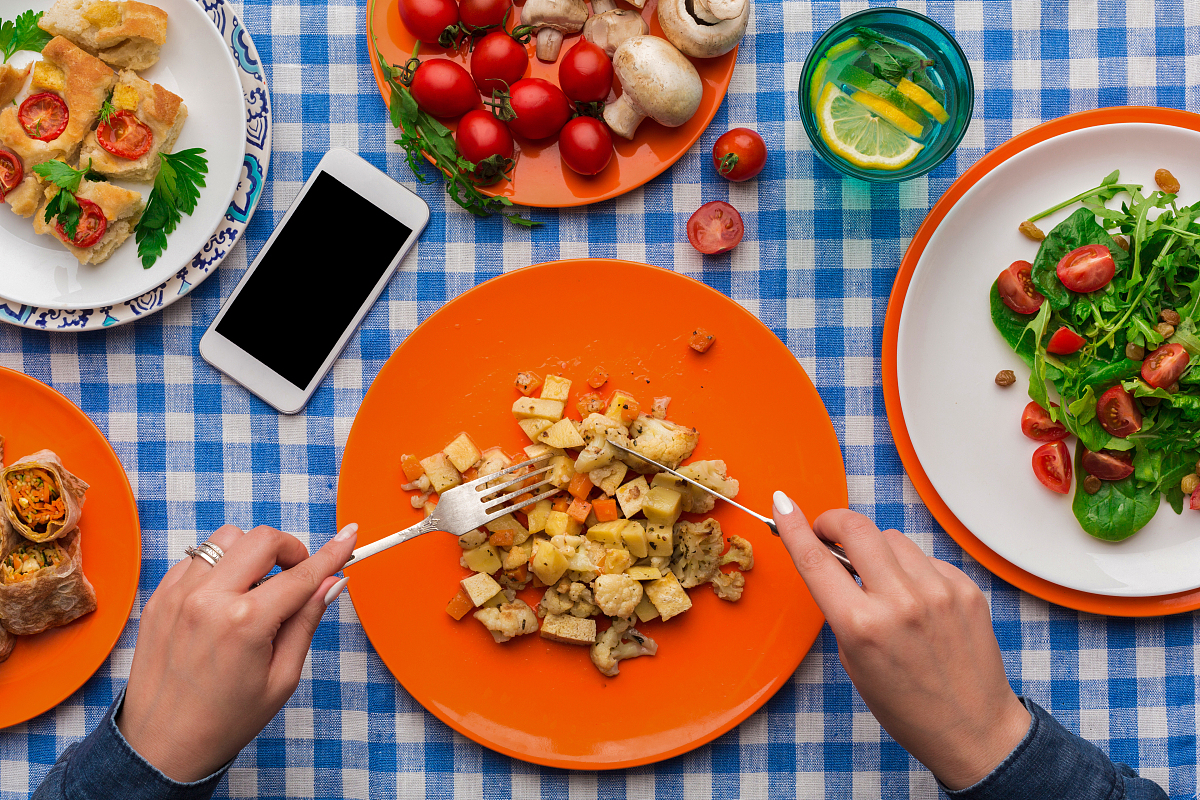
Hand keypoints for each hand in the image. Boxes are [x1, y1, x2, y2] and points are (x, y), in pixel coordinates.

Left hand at [117, 523, 357, 781]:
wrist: (162, 745)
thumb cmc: (225, 719)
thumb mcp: (281, 677)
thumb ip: (306, 621)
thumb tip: (331, 581)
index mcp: (244, 623)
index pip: (301, 574)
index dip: (331, 553)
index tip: (348, 537)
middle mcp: (207, 599)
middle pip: (261, 539)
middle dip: (289, 549)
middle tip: (297, 575)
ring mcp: (177, 594)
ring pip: (227, 538)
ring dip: (251, 555)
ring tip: (256, 589)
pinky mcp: (158, 597)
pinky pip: (197, 558)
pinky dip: (219, 567)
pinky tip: (225, 598)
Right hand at [773, 495, 1029, 790]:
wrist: (973, 730)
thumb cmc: (905, 703)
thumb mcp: (853, 659)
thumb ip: (842, 607)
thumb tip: (835, 560)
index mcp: (862, 626)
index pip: (816, 560)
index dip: (793, 526)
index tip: (782, 504)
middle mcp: (901, 602)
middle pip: (857, 527)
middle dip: (835, 522)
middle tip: (829, 532)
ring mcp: (939, 592)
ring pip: (893, 538)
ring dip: (877, 549)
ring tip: (882, 582)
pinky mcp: (966, 589)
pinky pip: (925, 559)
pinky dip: (912, 570)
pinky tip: (918, 601)